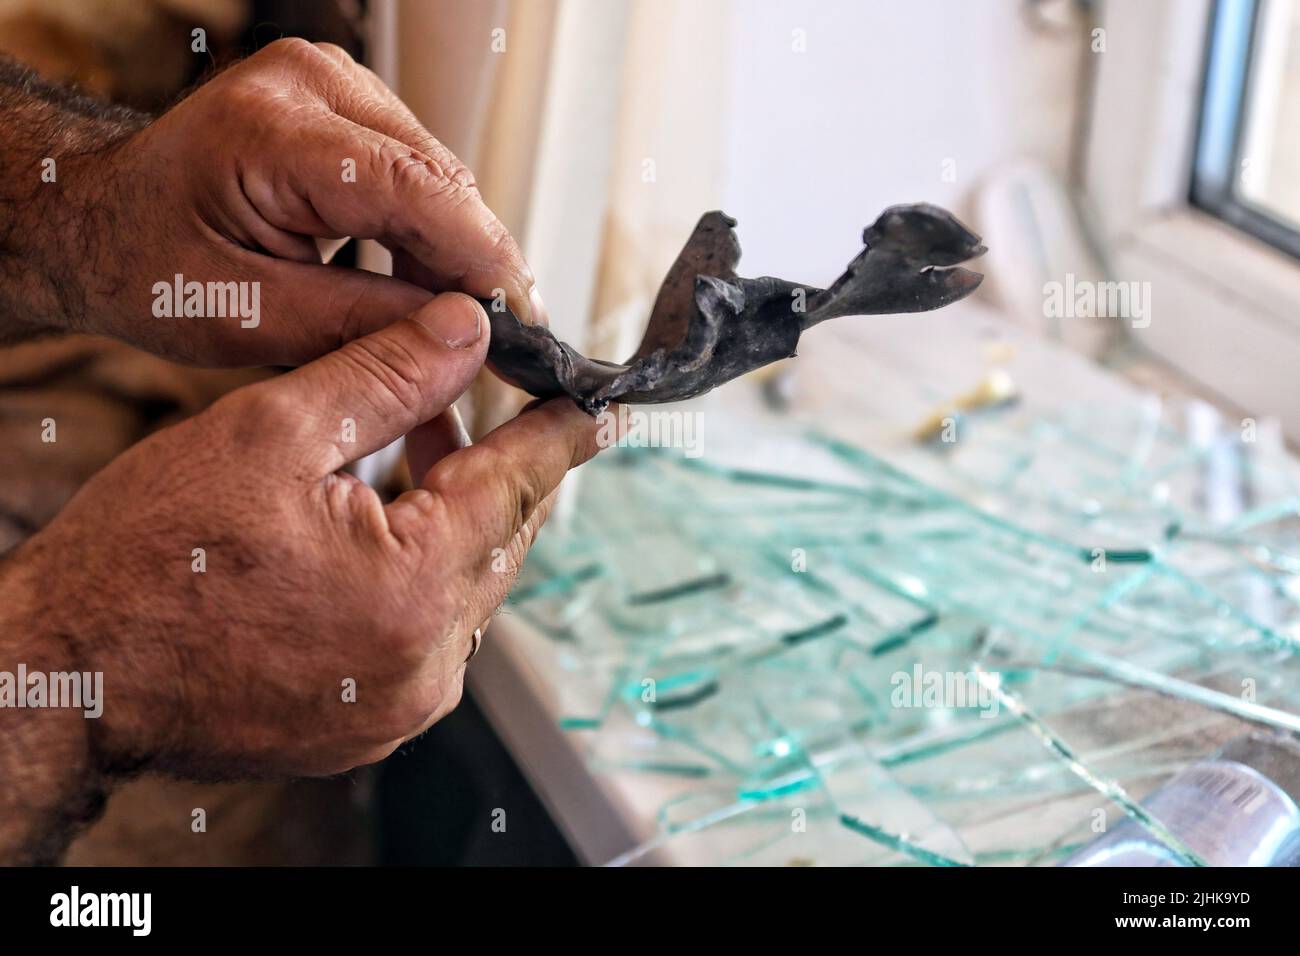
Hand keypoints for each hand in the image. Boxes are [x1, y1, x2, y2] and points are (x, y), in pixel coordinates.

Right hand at [2, 294, 599, 782]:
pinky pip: (427, 635)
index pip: (517, 487)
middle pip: (497, 541)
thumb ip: (386, 375)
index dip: (557, 434)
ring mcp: (400, 706)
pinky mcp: (369, 724)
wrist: (74, 674)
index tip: (597, 407)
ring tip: (408, 451)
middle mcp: (425, 665)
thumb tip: (466, 330)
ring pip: (465, 589)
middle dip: (487, 467)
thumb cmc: (146, 558)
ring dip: (450, 519)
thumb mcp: (270, 433)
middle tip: (457, 404)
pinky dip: (418, 577)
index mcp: (414, 590)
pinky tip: (378, 529)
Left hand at [28, 39, 542, 365]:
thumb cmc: (151, 265)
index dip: (481, 257)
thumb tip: (461, 334)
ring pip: (438, 178)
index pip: (415, 188)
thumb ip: (362, 322)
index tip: (522, 320)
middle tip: (496, 345)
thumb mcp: (251, 317)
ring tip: (455, 326)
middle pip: (438, 180)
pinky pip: (416, 171)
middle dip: (474, 264)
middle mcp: (310, 83)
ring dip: (454, 253)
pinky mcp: (345, 103)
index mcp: (271, 130)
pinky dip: (428, 231)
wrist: (103, 218)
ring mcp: (331, 83)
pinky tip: (424, 285)